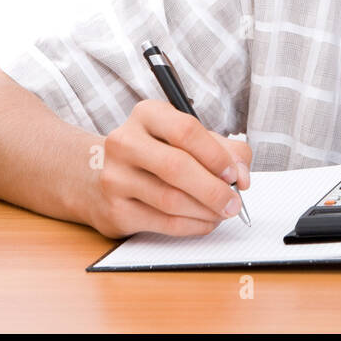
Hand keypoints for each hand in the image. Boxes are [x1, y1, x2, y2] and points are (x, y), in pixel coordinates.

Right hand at [88, 98, 251, 238]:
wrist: (97, 176)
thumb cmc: (155, 154)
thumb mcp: (187, 139)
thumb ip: (224, 150)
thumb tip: (242, 177)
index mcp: (147, 115)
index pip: (186, 130)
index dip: (216, 155)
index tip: (233, 174)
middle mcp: (125, 142)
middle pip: (177, 167)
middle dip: (213, 189)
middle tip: (234, 202)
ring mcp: (115, 177)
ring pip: (171, 200)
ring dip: (206, 211)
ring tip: (222, 212)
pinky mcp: (115, 210)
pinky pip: (163, 223)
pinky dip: (193, 226)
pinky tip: (205, 221)